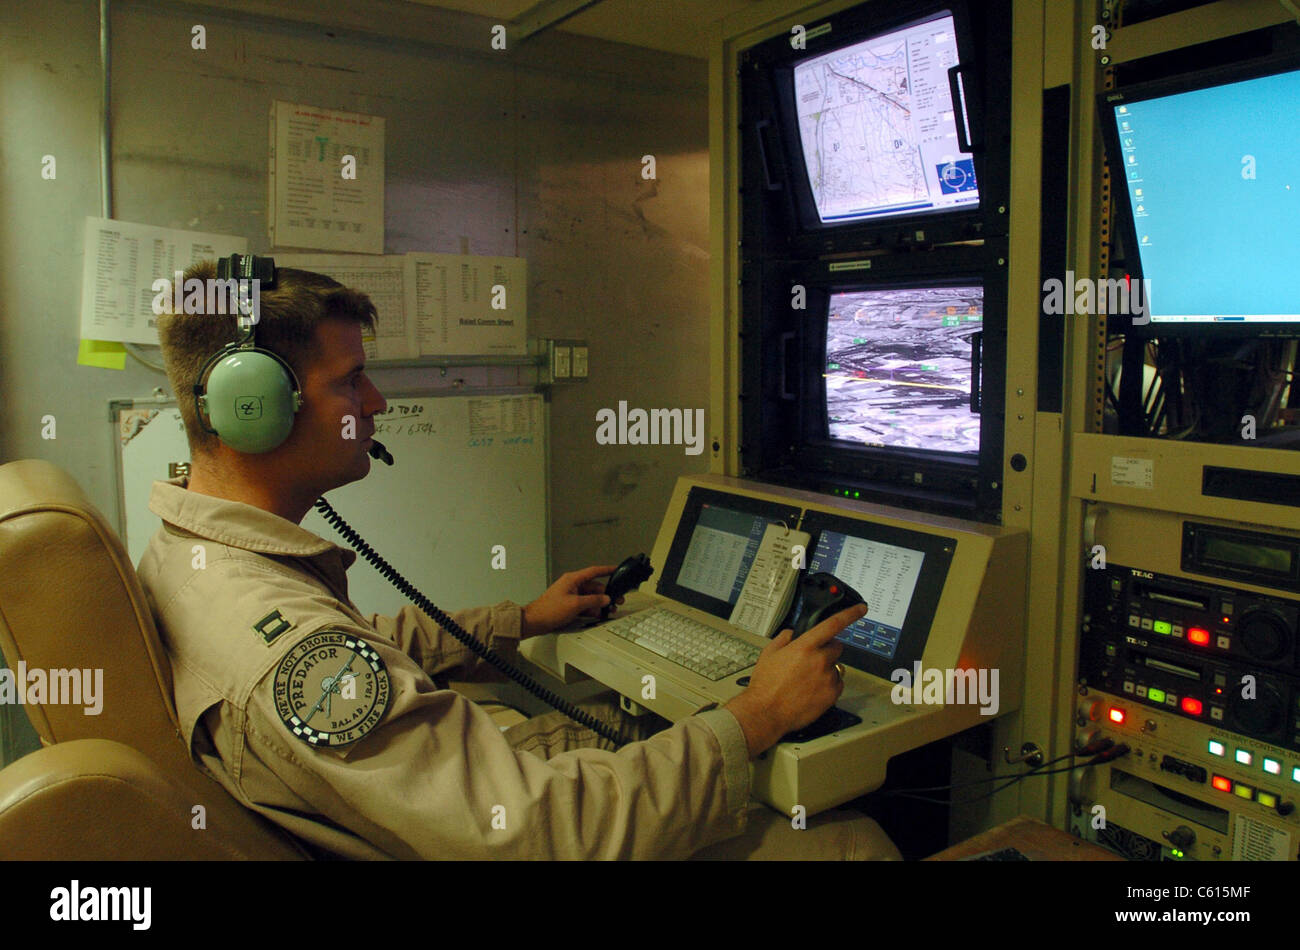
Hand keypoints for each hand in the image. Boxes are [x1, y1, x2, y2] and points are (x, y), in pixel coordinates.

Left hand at [521, 565, 624, 636]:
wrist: (535, 621)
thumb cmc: (549, 610)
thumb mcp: (575, 604)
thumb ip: (593, 600)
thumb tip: (605, 598)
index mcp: (573, 580)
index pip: (593, 571)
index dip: (606, 570)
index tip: (616, 569)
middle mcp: (572, 585)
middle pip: (594, 587)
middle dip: (606, 594)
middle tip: (617, 600)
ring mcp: (571, 595)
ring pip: (590, 597)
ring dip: (599, 603)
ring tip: (609, 610)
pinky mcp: (569, 605)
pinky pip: (584, 605)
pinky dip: (592, 609)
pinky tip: (598, 615)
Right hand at [723, 603, 866, 757]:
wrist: (767, 712)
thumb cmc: (766, 685)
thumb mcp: (769, 653)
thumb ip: (784, 638)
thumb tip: (792, 634)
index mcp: (805, 646)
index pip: (833, 624)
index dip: (850, 614)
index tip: (861, 609)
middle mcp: (820, 660)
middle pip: (836, 647)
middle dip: (827, 650)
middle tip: (811, 660)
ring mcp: (828, 678)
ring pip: (835, 667)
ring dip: (826, 670)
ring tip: (806, 681)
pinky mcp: (832, 695)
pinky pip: (837, 684)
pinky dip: (828, 685)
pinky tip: (811, 691)